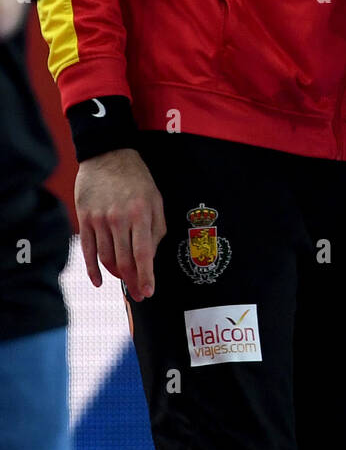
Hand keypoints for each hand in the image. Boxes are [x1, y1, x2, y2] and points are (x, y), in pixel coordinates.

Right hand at [74, 149, 166, 301]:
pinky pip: (87, 250)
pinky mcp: (84, 219)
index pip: (143, 254)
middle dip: (133, 282)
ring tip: (126, 283)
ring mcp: (99, 220)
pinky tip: (100, 281)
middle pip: (124, 260)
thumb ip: (156, 228)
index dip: (146, 276)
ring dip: (116, 275)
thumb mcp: (156, 199)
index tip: (149, 292)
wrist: (107, 154)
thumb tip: (151, 257)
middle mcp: (119, 219)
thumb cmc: (137, 178)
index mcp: (141, 214)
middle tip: (139, 295)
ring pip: (106, 258)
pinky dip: (92, 269)